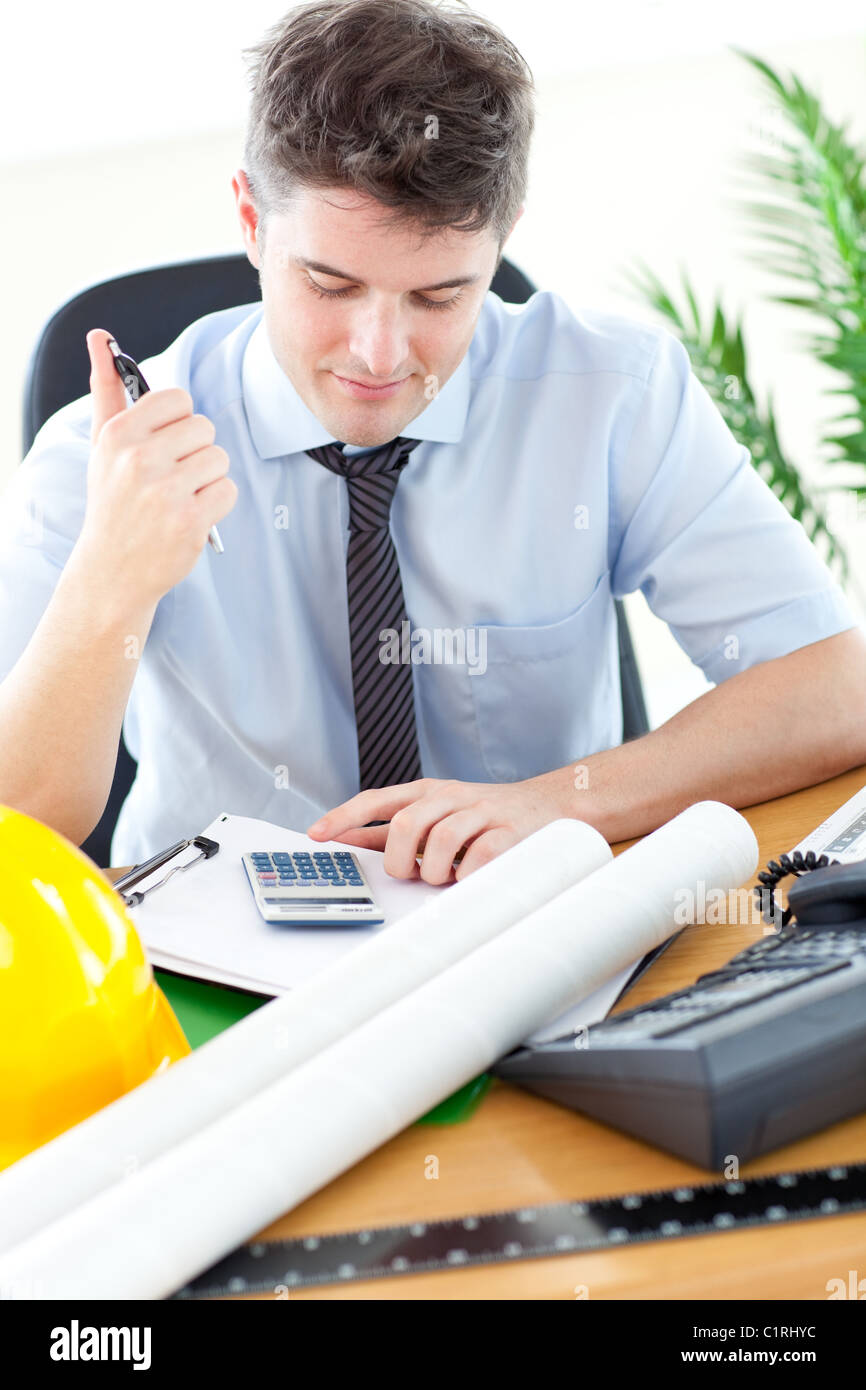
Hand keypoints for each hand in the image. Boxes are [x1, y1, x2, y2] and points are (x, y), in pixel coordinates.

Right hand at [76, 329, 237, 608]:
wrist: (113, 571)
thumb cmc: (113, 501)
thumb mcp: (103, 446)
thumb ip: (107, 391)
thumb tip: (100, 337)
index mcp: (119, 435)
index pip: (178, 398)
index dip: (180, 422)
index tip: (166, 444)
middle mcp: (139, 459)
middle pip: (205, 428)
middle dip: (197, 452)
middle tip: (172, 478)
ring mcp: (165, 491)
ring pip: (219, 459)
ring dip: (209, 479)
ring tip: (181, 497)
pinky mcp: (190, 521)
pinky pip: (229, 490)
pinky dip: (217, 504)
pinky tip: (192, 516)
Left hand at [306, 769, 574, 883]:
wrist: (550, 805)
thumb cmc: (484, 816)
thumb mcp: (436, 814)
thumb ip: (393, 829)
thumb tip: (345, 838)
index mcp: (427, 792)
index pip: (377, 800)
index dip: (344, 817)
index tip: (316, 835)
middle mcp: (451, 796)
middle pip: (406, 825)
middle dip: (401, 861)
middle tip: (412, 875)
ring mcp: (482, 812)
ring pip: (441, 840)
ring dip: (435, 871)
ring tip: (445, 877)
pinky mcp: (510, 832)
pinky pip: (479, 856)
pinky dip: (468, 875)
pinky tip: (469, 878)